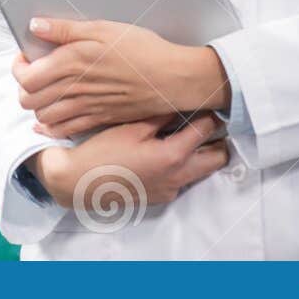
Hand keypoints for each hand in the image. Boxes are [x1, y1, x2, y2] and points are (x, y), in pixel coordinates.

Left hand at [14, 18, 229, 137]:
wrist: (170, 78)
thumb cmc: (140, 49)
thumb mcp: (102, 28)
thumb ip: (64, 30)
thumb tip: (35, 26)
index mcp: (71, 62)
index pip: (25, 77)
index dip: (18, 68)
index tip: (25, 56)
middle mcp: (74, 89)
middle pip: (28, 101)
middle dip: (24, 87)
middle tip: (33, 73)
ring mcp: (85, 108)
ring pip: (43, 118)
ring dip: (38, 106)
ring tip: (45, 91)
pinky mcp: (98, 119)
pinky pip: (64, 131)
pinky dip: (51, 127)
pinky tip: (52, 117)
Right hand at [33, 114, 228, 210]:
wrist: (80, 183)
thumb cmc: (103, 152)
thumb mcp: (133, 127)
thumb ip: (161, 116)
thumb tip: (180, 102)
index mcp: (174, 156)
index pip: (207, 130)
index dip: (210, 113)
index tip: (208, 102)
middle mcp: (179, 177)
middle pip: (217, 158)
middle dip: (216, 139)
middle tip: (204, 122)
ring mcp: (171, 190)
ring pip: (202, 171)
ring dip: (200, 154)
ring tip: (183, 134)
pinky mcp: (161, 196)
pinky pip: (183, 179)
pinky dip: (182, 165)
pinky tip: (162, 152)